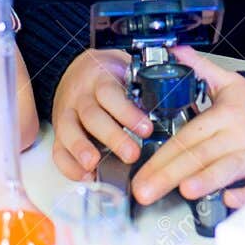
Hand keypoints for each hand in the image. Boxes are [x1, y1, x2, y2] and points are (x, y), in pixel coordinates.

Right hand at [50, 49, 151, 180]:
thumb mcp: (127, 70)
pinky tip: (85, 175)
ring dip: (83, 150)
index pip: (111, 94)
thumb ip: (149, 81)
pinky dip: (69, 165)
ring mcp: (67, 113)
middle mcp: (81, 96)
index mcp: (101, 79)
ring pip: (70, 131)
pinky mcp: (59, 130)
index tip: (146, 129)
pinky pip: (58, 149)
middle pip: (93, 116)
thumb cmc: (107, 75)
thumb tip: (186, 85)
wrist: (75, 69)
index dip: (128, 113)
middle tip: (132, 154)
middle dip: (112, 137)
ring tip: (95, 165)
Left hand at [130, 48, 244, 208]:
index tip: (140, 174)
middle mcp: (238, 134)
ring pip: (229, 167)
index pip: (187, 135)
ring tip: (186, 191)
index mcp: (224, 114)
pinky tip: (230, 200)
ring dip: (209, 178)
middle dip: (170, 174)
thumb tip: (175, 50)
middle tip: (145, 191)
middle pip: (200, 154)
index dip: (162, 156)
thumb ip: (201, 69)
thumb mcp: (231, 84)